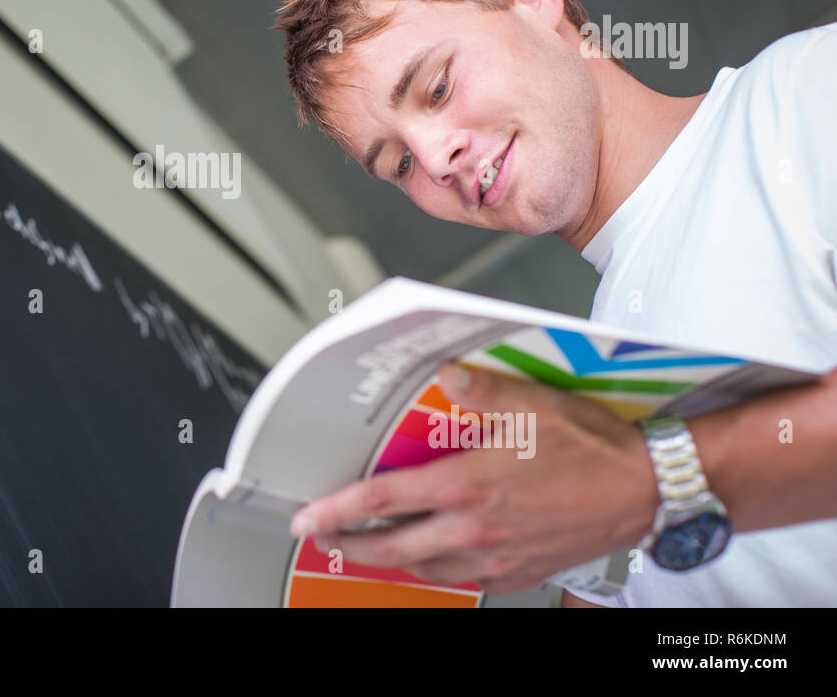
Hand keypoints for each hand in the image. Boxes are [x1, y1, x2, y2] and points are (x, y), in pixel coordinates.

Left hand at [288, 362, 660, 595]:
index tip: (308, 517)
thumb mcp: (531, 404)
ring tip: (372, 546)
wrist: (647, 489)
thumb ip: (478, 392)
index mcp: (468, 485)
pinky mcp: (519, 571)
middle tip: (325, 539)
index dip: (337, 511)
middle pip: (393, 548)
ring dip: (392, 559)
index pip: (382, 502)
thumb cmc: (593, 447)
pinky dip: (436, 569)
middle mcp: (476, 527)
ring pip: (425, 569)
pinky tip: (433, 556)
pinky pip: (462, 578)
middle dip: (351, 545)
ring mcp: (497, 556)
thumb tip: (442, 376)